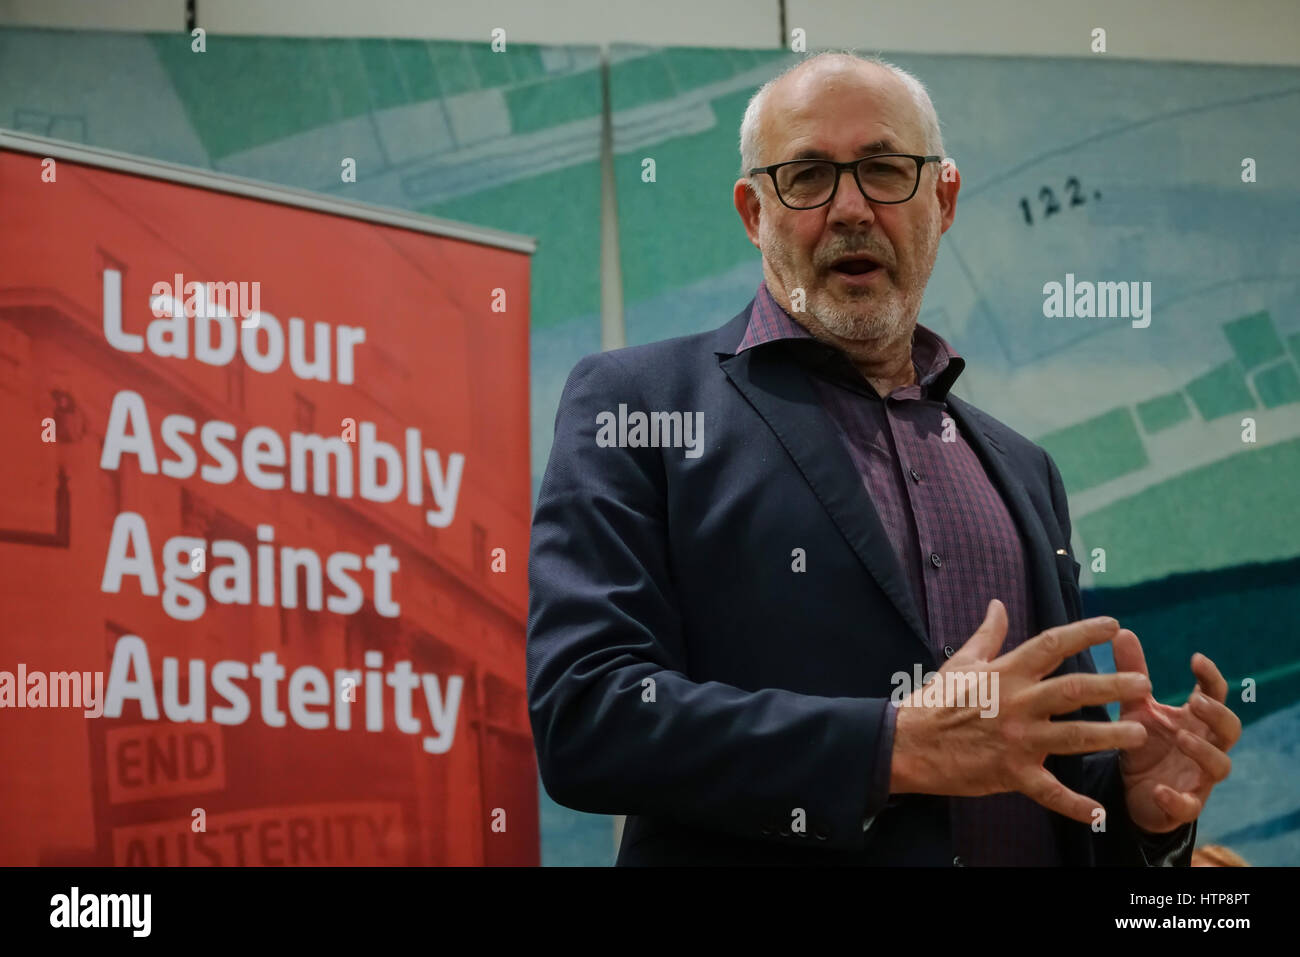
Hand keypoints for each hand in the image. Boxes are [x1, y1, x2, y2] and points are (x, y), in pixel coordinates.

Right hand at [890, 600, 1151, 824]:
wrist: (908, 743)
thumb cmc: (935, 701)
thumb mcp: (961, 663)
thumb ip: (987, 635)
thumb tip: (998, 604)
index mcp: (1006, 672)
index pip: (1051, 645)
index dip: (1084, 632)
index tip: (1113, 623)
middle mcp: (1017, 703)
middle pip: (1073, 690)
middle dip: (1111, 686)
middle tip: (1142, 685)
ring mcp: (1017, 739)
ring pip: (1072, 737)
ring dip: (1108, 737)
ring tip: (1139, 734)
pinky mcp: (1011, 772)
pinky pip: (1048, 792)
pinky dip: (1074, 805)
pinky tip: (1099, 813)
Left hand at [1113, 631, 1240, 833]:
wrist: (1131, 790)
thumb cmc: (1143, 742)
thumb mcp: (1135, 706)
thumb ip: (1132, 672)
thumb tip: (1121, 630)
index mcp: (1195, 720)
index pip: (1214, 695)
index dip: (1211, 678)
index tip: (1196, 659)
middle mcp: (1204, 746)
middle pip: (1231, 729)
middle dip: (1218, 715)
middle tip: (1195, 702)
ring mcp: (1198, 777)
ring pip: (1220, 766)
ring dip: (1204, 751)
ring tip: (1181, 737)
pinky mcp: (1184, 805)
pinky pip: (1189, 805)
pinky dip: (1177, 799)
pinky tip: (1159, 789)